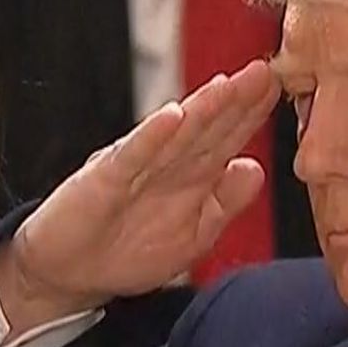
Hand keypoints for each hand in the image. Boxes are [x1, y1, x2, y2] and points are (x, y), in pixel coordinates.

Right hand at [0, 60, 280, 330]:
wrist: (66, 275)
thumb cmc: (126, 252)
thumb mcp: (191, 235)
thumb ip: (224, 203)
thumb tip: (257, 168)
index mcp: (188, 176)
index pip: (226, 139)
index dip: (252, 114)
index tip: (281, 87)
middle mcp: (164, 165)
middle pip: (205, 128)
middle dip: (235, 101)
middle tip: (265, 72)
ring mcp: (134, 169)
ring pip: (175, 136)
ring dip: (201, 109)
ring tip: (229, 85)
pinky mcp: (102, 181)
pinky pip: (131, 157)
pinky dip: (152, 137)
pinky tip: (172, 117)